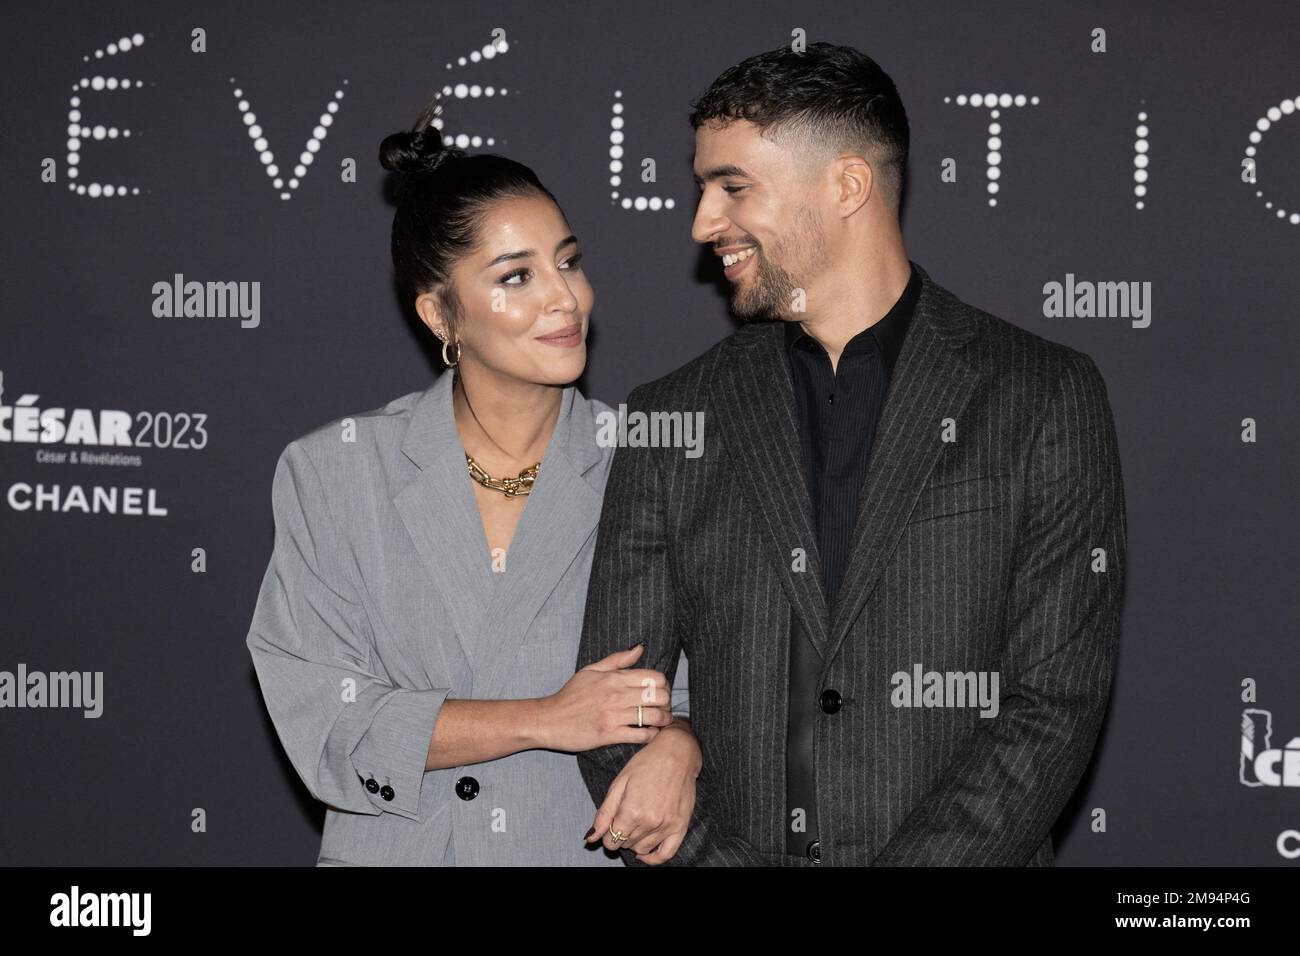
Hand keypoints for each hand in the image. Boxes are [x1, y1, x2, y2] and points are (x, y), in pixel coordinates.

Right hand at [537, 644, 670, 751]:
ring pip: (654, 716)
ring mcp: (613, 715)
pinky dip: (651, 735)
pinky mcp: (609, 734)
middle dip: (666, 703)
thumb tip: (640, 648)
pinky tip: (649, 734)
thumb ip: (618, 660)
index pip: (655, 677)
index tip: (659, 692)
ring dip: (663, 721)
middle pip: (660, 696)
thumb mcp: (590, 670)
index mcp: (614, 677)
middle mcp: (616, 695)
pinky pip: (641, 735)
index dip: (663, 685)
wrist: (548, 719)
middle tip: (663, 708)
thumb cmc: (569, 695)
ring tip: (660, 722)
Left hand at [587, 717, 701, 863]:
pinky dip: (653, 859)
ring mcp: (667, 825)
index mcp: (632, 810)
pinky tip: (644, 854)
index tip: (609, 826)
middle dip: (619, 836)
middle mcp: (650, 821)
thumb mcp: (619, 783)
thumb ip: (604, 813)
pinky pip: (666, 854)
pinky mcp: (681, 826)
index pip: (611, 840)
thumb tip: (590, 838)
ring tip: (635, 826)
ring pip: (642, 849)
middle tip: (623, 819)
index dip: (606, 835)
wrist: (678, 752)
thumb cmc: (647, 762)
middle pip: (625, 844)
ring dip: (634, 842)